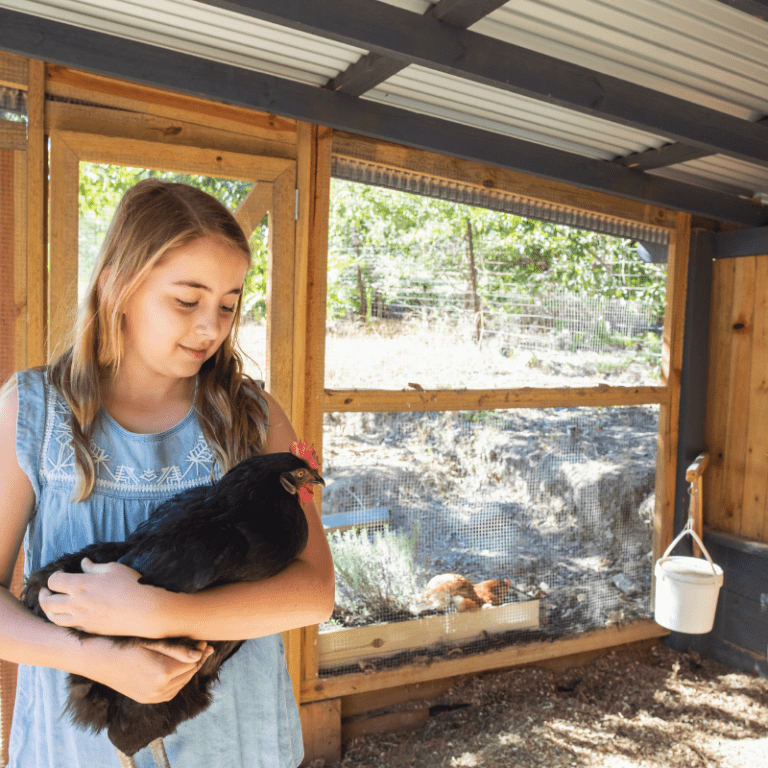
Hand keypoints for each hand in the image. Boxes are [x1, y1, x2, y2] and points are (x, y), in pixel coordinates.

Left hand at [39, 558, 162, 636]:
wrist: (145, 611)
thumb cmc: (132, 585)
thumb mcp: (114, 569)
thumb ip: (95, 567)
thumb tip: (84, 563)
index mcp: (81, 585)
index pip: (54, 581)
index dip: (54, 576)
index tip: (61, 573)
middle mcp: (76, 603)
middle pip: (47, 602)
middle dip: (44, 594)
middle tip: (47, 590)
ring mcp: (81, 619)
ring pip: (54, 618)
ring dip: (49, 610)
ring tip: (53, 604)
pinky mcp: (88, 629)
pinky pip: (68, 626)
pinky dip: (64, 619)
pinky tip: (69, 614)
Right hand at [87, 637, 213, 703]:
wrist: (100, 659)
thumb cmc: (128, 644)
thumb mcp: (154, 642)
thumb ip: (179, 649)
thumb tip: (202, 652)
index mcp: (163, 672)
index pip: (192, 663)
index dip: (200, 652)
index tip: (204, 642)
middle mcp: (159, 689)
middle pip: (189, 674)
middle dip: (196, 661)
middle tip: (202, 648)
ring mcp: (152, 697)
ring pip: (181, 684)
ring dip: (188, 671)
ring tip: (191, 657)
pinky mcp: (147, 700)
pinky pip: (170, 692)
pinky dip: (178, 681)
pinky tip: (178, 670)